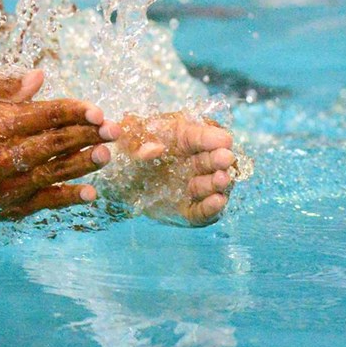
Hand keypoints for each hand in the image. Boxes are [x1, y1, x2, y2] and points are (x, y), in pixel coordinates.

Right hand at [0, 69, 112, 218]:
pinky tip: (90, 193)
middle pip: (55, 142)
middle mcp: (2, 155)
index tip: (97, 109)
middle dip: (88, 134)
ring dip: (84, 164)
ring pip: (54, 171)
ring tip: (107, 156)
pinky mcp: (6, 206)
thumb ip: (4, 86)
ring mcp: (5, 184)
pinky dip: (67, 198)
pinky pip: (42, 201)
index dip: (75, 110)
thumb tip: (40, 77)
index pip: (45, 114)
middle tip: (115, 129)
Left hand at [104, 113, 236, 225]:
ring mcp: (196, 185)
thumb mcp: (126, 141)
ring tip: (221, 179)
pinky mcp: (191, 209)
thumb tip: (154, 149)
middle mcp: (197, 160)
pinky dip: (211, 208)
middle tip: (225, 158)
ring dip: (218, 182)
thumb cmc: (129, 152)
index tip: (222, 140)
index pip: (202, 135)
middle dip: (221, 159)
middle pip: (214, 159)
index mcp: (185, 136)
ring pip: (213, 184)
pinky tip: (217, 201)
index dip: (212, 137)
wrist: (120, 181)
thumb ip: (136, 142)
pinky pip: (203, 211)